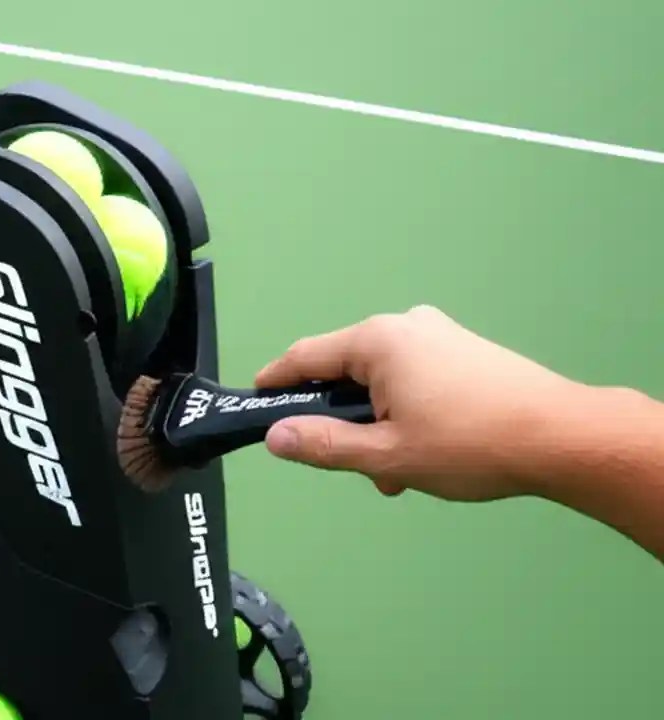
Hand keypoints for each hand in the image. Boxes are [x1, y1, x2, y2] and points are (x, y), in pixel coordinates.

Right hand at [254, 305, 589, 500]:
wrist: (563, 438)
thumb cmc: (471, 444)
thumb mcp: (386, 455)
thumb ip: (324, 446)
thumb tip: (276, 436)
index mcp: (378, 341)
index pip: (304, 357)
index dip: (274, 384)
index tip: (255, 406)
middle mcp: (405, 325)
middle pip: (345, 370)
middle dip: (340, 420)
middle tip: (352, 466)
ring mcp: (439, 334)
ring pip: (381, 380)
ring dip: (376, 424)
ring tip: (398, 472)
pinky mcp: (465, 350)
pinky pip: (412, 378)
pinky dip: (404, 412)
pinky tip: (425, 452)